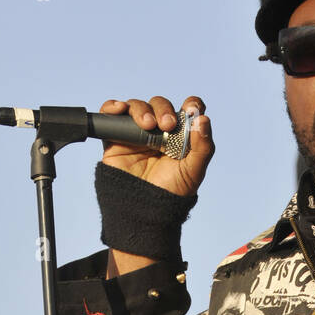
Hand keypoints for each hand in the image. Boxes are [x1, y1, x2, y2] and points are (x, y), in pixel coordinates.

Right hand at [99, 94, 213, 197]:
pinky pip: (111, 114)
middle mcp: (159, 132)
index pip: (187, 112)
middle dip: (164, 109)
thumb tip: (202, 118)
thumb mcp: (193, 171)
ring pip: (137, 107)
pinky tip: (119, 108)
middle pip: (160, 105)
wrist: (144, 210)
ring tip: (147, 125)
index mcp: (180, 137)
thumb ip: (203, 147)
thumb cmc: (171, 193)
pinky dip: (113, 106)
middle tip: (167, 125)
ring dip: (141, 110)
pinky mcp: (116, 138)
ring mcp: (137, 133)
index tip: (192, 108)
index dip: (191, 104)